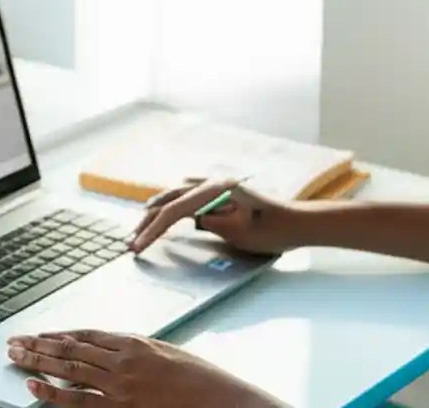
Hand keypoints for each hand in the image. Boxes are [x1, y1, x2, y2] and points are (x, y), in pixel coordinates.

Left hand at [6, 331, 282, 406]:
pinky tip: (33, 385)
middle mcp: (123, 361)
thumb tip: (116, 351)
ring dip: (38, 362)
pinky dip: (52, 393)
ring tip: (15, 356)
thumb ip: (139, 352)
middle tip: (14, 342)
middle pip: (71, 349)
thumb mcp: (169, 355)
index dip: (60, 334)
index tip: (40, 334)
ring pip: (68, 369)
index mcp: (136, 343)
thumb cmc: (202, 381)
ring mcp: (120, 386)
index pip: (87, 335)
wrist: (220, 401)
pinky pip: (78, 400)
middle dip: (39, 345)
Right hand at [129, 178, 295, 254]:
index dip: (153, 229)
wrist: (296, 223)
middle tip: (132, 244)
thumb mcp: (242, 231)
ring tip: (140, 230)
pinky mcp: (219, 193)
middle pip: (170, 199)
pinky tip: (163, 213)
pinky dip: (171, 206)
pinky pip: (187, 196)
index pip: (174, 209)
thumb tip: (192, 219)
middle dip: (148, 221)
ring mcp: (215, 185)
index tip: (138, 248)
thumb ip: (214, 222)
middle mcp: (213, 181)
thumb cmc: (274, 231)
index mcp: (217, 188)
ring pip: (176, 195)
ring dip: (157, 213)